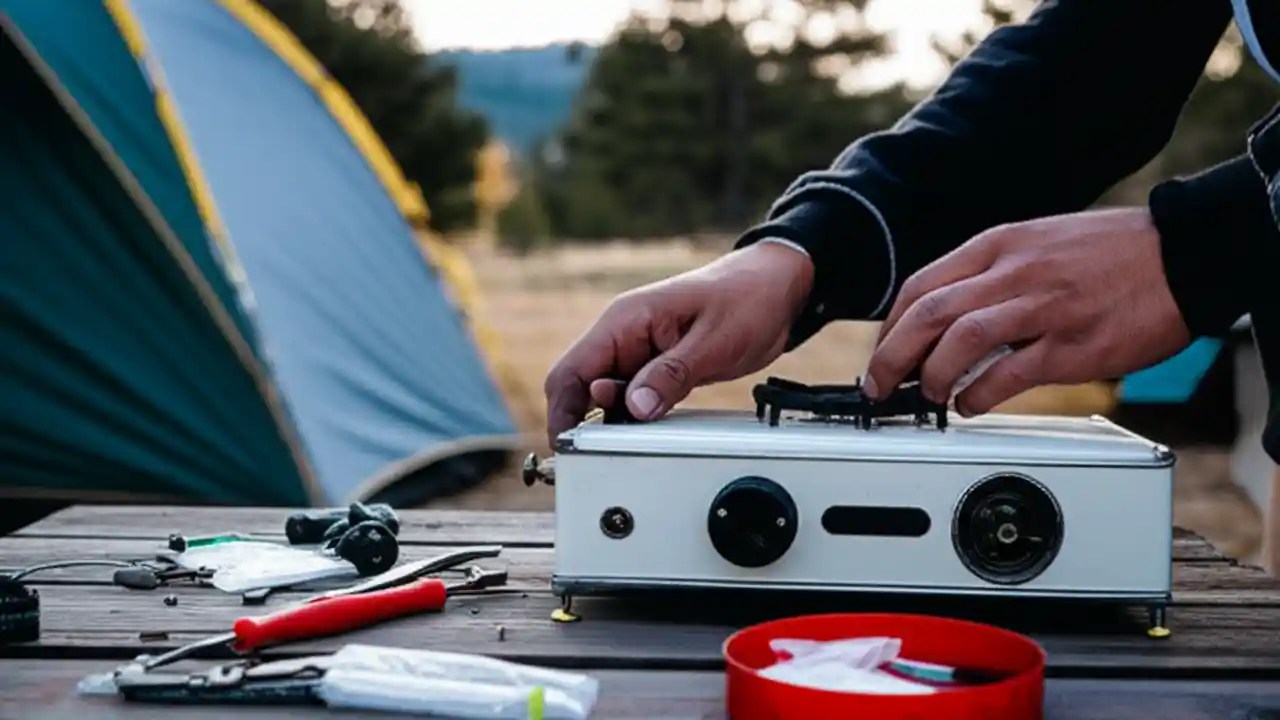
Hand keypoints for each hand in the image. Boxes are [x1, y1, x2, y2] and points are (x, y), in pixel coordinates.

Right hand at [543, 241, 814, 445]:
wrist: (778, 287)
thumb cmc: (747, 297)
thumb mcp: (712, 340)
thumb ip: (670, 374)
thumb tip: (634, 407)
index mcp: (625, 320)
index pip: (573, 370)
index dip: (563, 412)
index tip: (568, 445)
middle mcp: (625, 337)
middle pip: (581, 388)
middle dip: (582, 422)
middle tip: (595, 456)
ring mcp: (640, 353)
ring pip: (607, 398)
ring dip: (612, 424)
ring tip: (629, 446)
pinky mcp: (658, 368)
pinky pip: (633, 399)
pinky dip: (635, 419)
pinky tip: (647, 433)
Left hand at [862, 207, 1191, 415]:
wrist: (1182, 254)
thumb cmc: (1111, 255)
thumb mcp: (1036, 244)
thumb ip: (989, 276)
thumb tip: (945, 316)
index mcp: (999, 246)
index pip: (920, 287)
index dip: (890, 327)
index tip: (882, 353)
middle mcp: (1013, 272)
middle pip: (927, 314)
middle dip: (891, 356)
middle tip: (880, 387)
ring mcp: (1042, 308)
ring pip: (959, 341)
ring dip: (931, 376)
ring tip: (928, 397)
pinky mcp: (1071, 346)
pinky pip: (1007, 374)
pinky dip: (978, 394)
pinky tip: (971, 404)